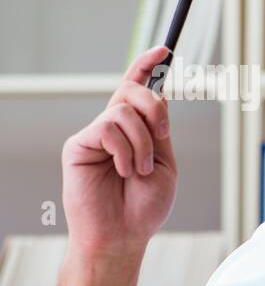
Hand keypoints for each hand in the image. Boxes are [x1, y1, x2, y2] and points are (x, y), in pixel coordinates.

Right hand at [61, 45, 177, 257]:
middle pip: (134, 91)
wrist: (123, 235)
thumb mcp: (164, 164)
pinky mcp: (78, 144)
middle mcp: (113, 128)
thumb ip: (160, 131)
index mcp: (136, 131)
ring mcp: (94, 135)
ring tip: (140, 171)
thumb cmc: (144, 206)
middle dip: (156, 109)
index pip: (138, 90)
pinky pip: (108, 128)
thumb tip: (158, 96)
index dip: (148, 67)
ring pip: (124, 111)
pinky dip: (125, 151)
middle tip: (163, 137)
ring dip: (143, 143)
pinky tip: (123, 171)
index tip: (164, 50)